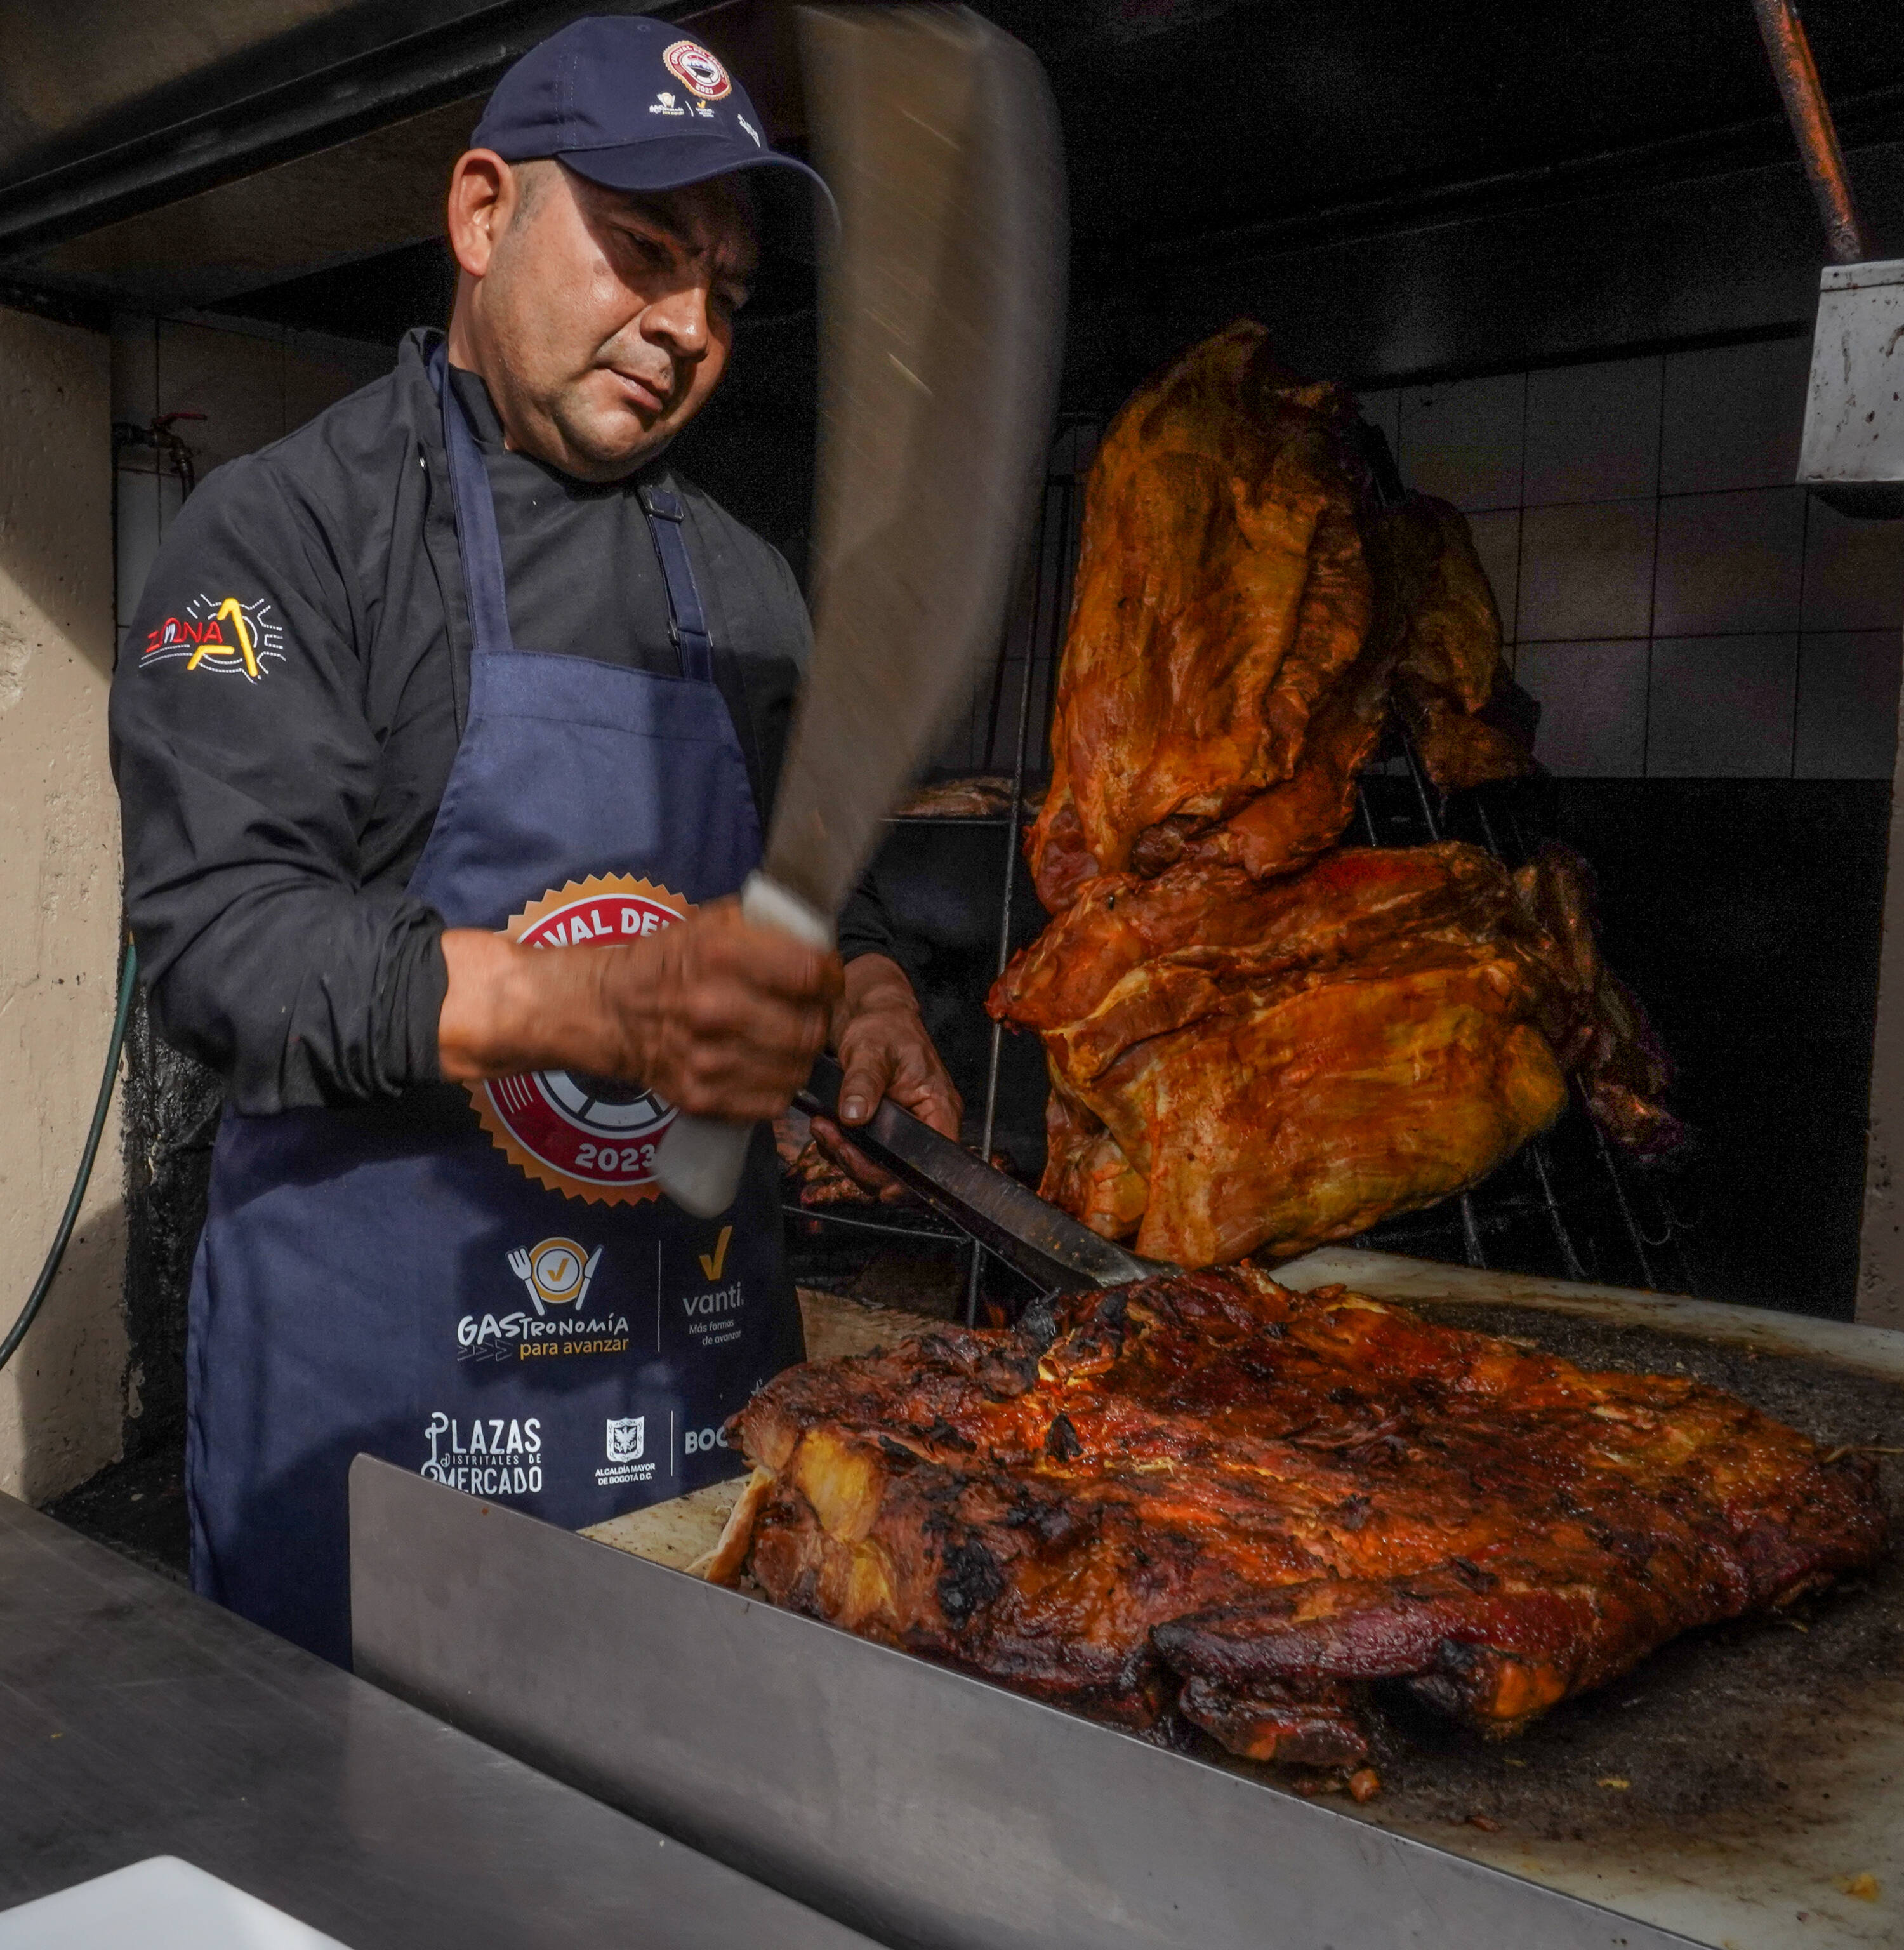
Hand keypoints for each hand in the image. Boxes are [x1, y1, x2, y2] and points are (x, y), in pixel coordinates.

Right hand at [437, 899, 841, 1121]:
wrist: (609, 1012)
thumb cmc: (669, 963)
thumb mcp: (714, 923)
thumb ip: (771, 928)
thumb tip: (824, 941)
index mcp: (719, 956)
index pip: (811, 973)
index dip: (830, 976)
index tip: (826, 977)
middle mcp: (713, 1010)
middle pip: (810, 1027)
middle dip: (819, 1017)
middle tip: (809, 1009)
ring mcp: (707, 1061)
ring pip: (798, 1068)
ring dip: (802, 1053)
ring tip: (787, 1036)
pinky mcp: (702, 1099)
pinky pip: (773, 1101)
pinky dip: (779, 1084)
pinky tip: (766, 1064)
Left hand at [809, 953, 961, 1201]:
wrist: (869, 1014)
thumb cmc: (883, 1025)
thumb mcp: (871, 1048)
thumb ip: (863, 1082)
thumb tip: (855, 1114)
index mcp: (938, 1106)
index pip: (931, 1158)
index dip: (905, 1178)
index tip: (873, 1178)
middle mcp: (926, 1123)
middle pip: (900, 1171)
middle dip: (861, 1162)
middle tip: (831, 1138)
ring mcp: (902, 1129)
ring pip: (877, 1168)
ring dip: (845, 1155)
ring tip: (823, 1127)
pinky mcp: (880, 1130)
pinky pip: (863, 1155)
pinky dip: (840, 1147)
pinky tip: (826, 1126)